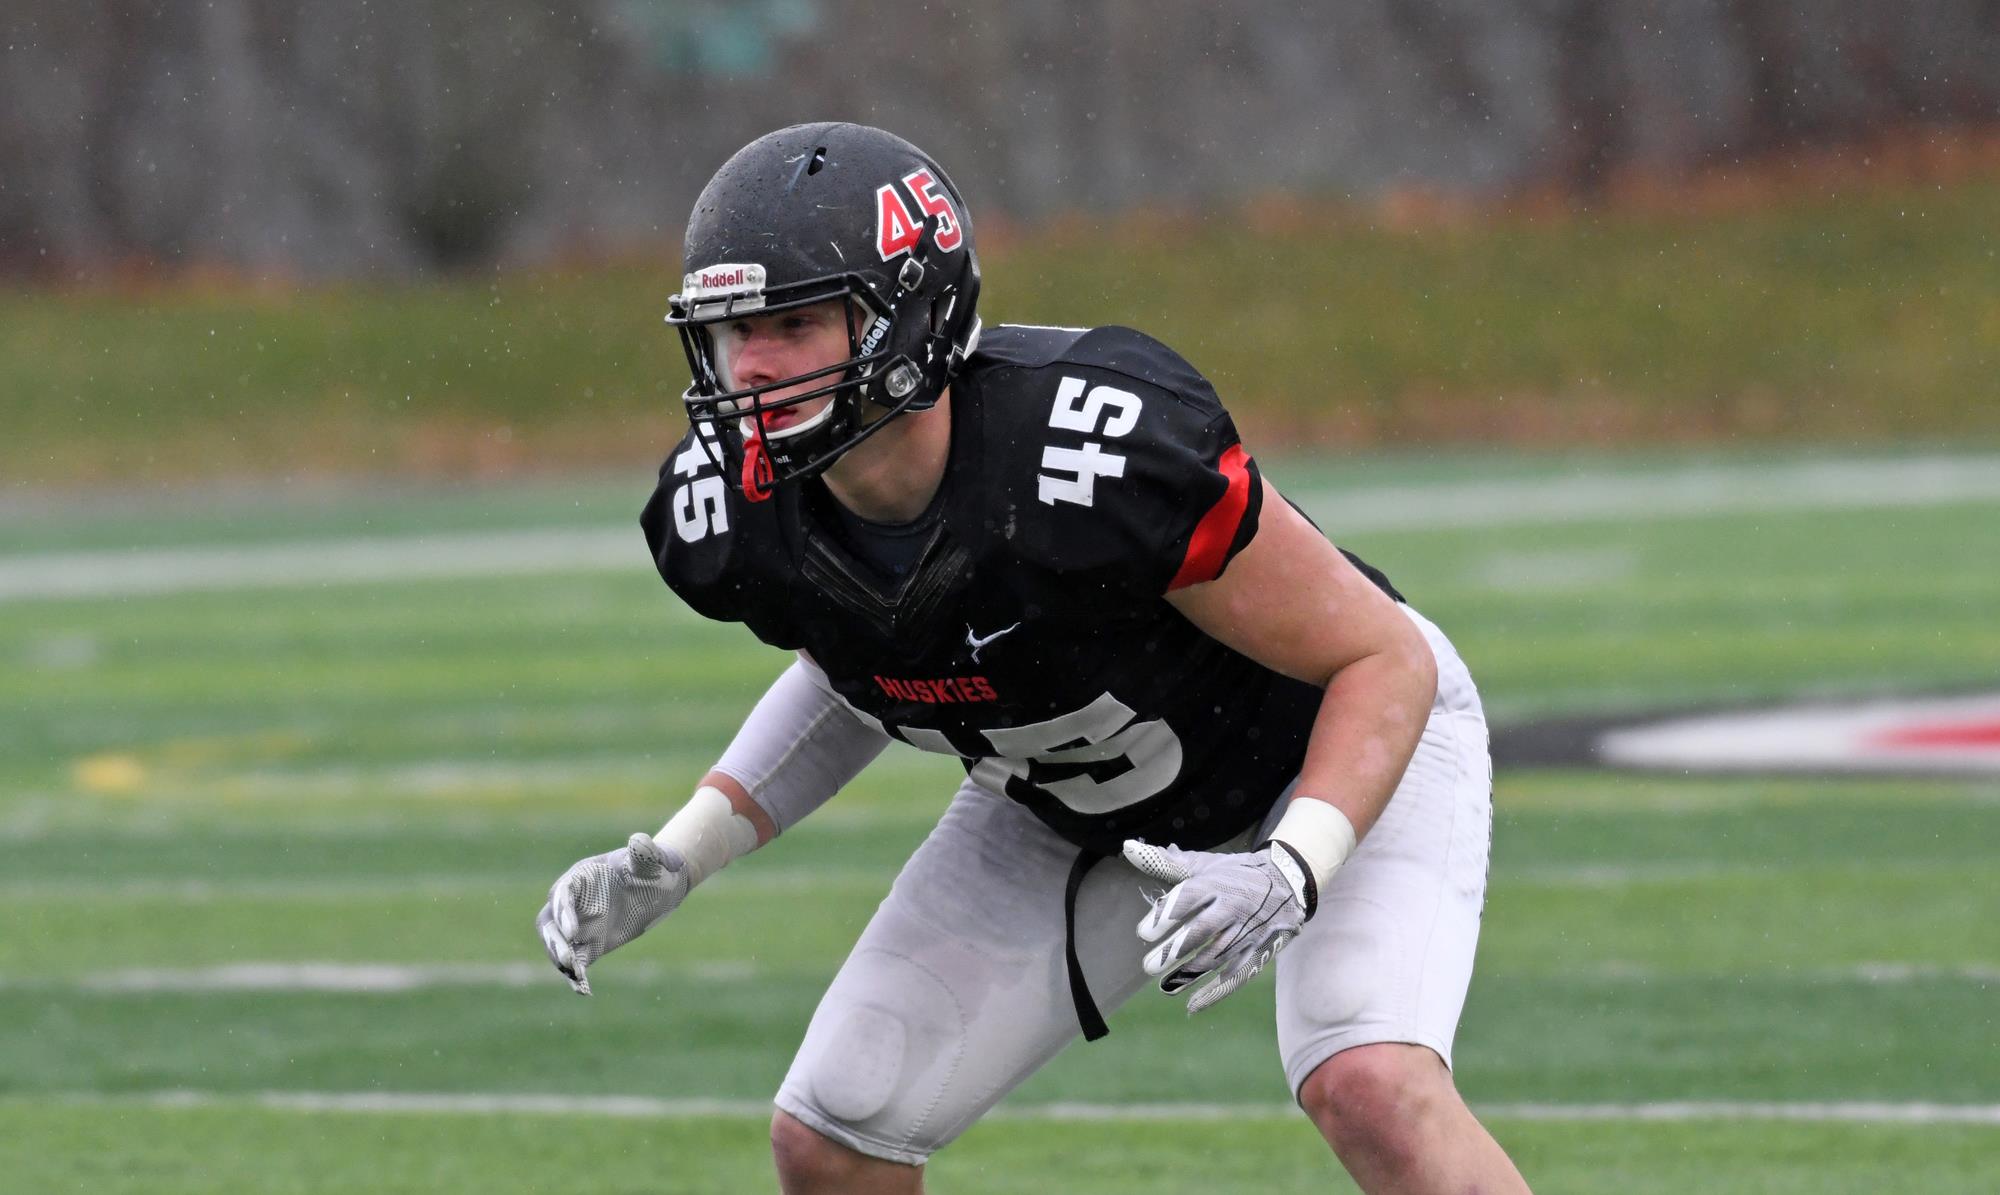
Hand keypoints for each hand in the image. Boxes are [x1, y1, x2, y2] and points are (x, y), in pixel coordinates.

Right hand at [536, 833, 689, 994]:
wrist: (661, 886)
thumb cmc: (654, 867)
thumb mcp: (652, 861)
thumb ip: (645, 854)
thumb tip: (640, 841)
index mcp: (581, 877)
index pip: (563, 894)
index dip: (564, 912)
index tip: (573, 930)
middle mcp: (573, 902)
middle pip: (550, 922)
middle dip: (554, 941)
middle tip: (567, 958)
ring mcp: (579, 925)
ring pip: (557, 944)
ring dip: (561, 959)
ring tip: (575, 976)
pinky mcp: (589, 944)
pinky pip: (576, 961)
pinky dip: (576, 976)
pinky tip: (584, 990)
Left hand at [1123, 838, 1316, 1013]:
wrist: (1288, 881)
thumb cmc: (1235, 873)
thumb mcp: (1205, 864)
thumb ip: (1166, 863)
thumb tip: (1130, 849)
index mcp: (1217, 883)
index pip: (1189, 898)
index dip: (1166, 915)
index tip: (1143, 933)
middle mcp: (1233, 907)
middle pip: (1203, 931)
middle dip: (1176, 950)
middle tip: (1148, 966)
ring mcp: (1248, 931)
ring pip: (1219, 956)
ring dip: (1192, 974)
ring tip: (1164, 988)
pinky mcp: (1259, 951)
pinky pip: (1238, 974)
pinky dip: (1217, 992)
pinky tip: (1193, 1005)